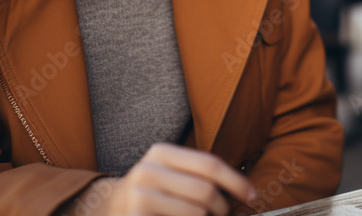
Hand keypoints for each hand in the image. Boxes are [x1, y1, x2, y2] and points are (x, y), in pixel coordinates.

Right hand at [63, 143, 258, 215]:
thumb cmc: (153, 190)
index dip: (237, 181)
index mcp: (161, 152)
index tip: (254, 196)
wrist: (107, 207)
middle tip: (222, 215)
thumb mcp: (171, 172)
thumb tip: (246, 191)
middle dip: (222, 209)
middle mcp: (147, 171)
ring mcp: (139, 197)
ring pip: (196, 214)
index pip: (210, 164)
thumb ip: (200, 175)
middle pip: (205, 192)